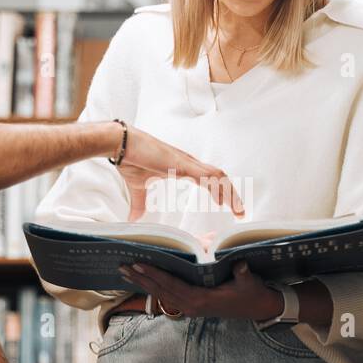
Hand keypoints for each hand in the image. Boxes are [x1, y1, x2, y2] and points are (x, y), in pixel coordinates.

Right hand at [115, 126, 244, 221]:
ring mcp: (187, 162)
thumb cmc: (129, 160)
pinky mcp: (182, 164)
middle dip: (232, 195)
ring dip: (230, 193)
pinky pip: (206, 175)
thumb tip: (133, 219)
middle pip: (219, 178)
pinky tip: (223, 200)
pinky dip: (217, 187)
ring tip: (239, 210)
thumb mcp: (137, 189)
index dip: (221, 192)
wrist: (120, 144)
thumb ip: (140, 204)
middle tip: (241, 213)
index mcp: (182, 168)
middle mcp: (189, 164)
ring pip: (218, 176)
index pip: (209, 179)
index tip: (229, 207)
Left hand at [119, 260, 282, 320]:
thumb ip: (243, 273)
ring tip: (125, 273)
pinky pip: (168, 298)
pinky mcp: (191, 307)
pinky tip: (143, 281)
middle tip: (121, 266)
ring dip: (143, 284)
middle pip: (160, 291)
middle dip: (141, 278)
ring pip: (161, 296)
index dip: (154, 274)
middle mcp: (192, 307)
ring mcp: (190, 309)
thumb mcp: (250, 282)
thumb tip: (238, 262)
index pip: (171, 285)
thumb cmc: (252, 293)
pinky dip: (154, 288)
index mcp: (201, 300)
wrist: (258, 309)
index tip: (138, 264)